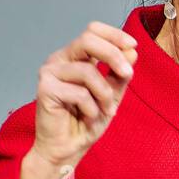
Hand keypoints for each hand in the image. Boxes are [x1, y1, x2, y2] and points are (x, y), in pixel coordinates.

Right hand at [20, 21, 137, 178]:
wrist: (68, 148)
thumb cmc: (87, 121)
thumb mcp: (112, 94)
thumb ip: (120, 73)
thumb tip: (132, 50)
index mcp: (75, 57)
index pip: (92, 30)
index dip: (114, 34)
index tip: (133, 46)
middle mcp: (60, 60)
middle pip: (88, 40)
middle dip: (114, 56)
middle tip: (128, 74)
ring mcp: (50, 72)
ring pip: (87, 70)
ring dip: (104, 93)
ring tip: (106, 110)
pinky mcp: (45, 89)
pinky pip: (79, 92)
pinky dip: (91, 107)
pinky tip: (87, 117)